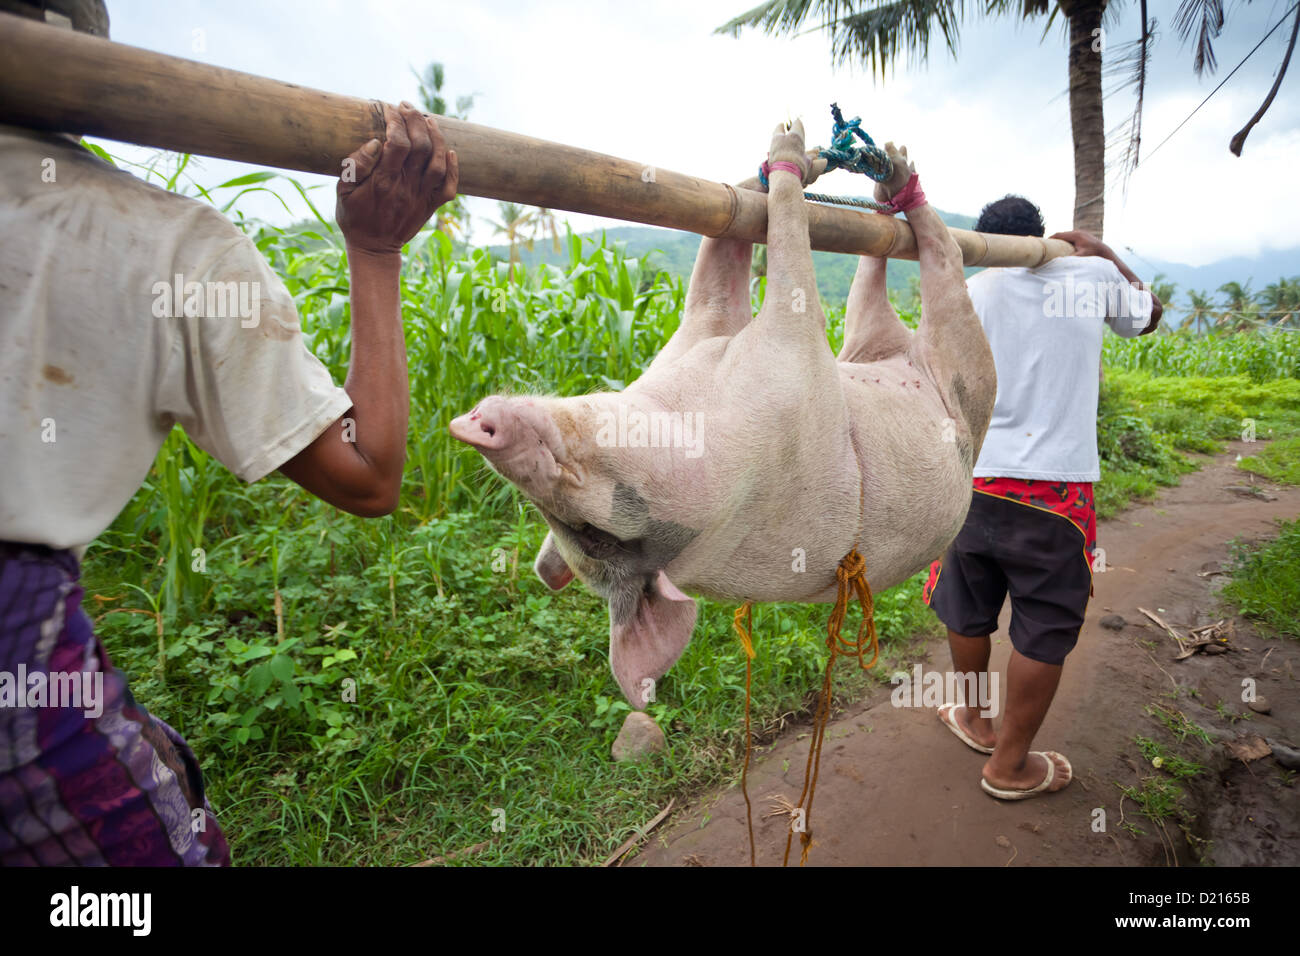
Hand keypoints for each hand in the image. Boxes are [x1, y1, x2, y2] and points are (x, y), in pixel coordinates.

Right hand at [337, 102, 458, 255]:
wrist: (374, 249)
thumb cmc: (354, 218)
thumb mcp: (343, 191)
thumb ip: (356, 165)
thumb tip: (374, 142)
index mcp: (383, 182)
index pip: (397, 144)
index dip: (397, 122)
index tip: (390, 109)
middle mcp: (406, 187)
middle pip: (421, 147)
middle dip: (416, 121)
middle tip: (408, 107)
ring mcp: (421, 197)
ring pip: (438, 163)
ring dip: (437, 138)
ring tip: (428, 120)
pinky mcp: (431, 206)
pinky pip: (449, 187)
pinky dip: (453, 168)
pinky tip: (450, 151)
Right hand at [1050, 229, 1109, 258]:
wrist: (1105, 252)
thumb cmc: (1093, 255)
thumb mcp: (1081, 257)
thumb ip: (1070, 258)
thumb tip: (1057, 262)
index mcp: (1075, 235)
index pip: (1059, 235)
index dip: (1050, 238)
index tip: (1043, 243)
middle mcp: (1078, 232)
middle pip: (1062, 234)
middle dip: (1054, 240)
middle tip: (1046, 246)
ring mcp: (1081, 233)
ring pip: (1067, 236)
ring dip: (1060, 240)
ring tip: (1053, 247)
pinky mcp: (1083, 236)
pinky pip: (1071, 237)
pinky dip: (1066, 241)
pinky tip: (1063, 246)